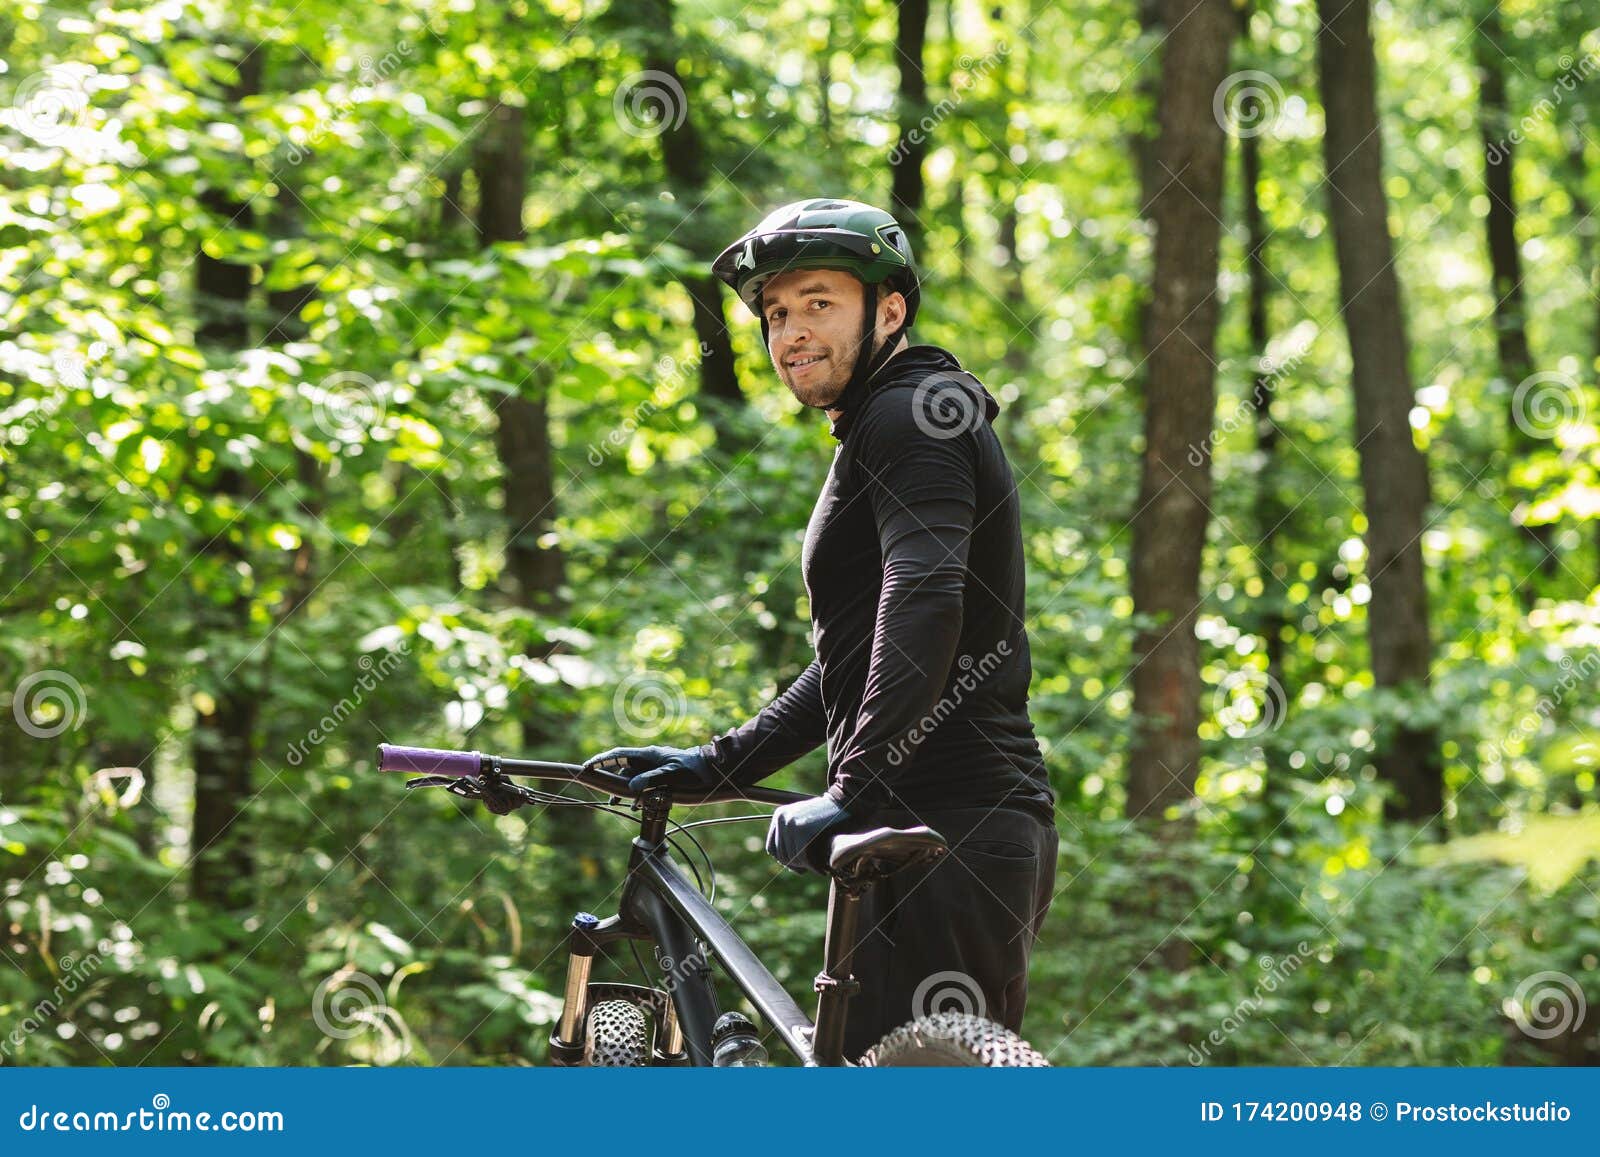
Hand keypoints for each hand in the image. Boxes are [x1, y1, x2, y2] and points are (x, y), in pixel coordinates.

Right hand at [582, 745, 714, 793]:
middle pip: (622, 768)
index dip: (601, 760)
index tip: (587, 767)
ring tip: (615, 803)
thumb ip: (650, 780)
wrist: (712, 770)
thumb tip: (630, 789)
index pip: (619, 755)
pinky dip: (637, 795)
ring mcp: (655, 769)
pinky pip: (644, 786)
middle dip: (609, 779)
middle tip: (597, 789)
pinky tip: (637, 806)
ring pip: (632, 779)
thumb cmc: (693, 769)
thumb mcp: (671, 774)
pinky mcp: (661, 778)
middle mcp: (649, 760)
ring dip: (623, 790)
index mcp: (648, 755)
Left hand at [765, 794, 853, 873]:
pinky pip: (802, 857)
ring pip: (792, 858)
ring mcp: (791, 824)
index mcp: (780, 815)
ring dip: (806, 866)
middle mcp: (782, 819)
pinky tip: (822, 869)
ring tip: (818, 867)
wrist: (846, 802)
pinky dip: (812, 866)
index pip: (772, 848)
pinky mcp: (803, 830)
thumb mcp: (805, 819)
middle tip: (811, 867)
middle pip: (781, 855)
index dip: (785, 860)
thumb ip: (793, 835)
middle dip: (796, 865)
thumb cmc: (829, 815)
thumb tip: (785, 861)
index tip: (798, 865)